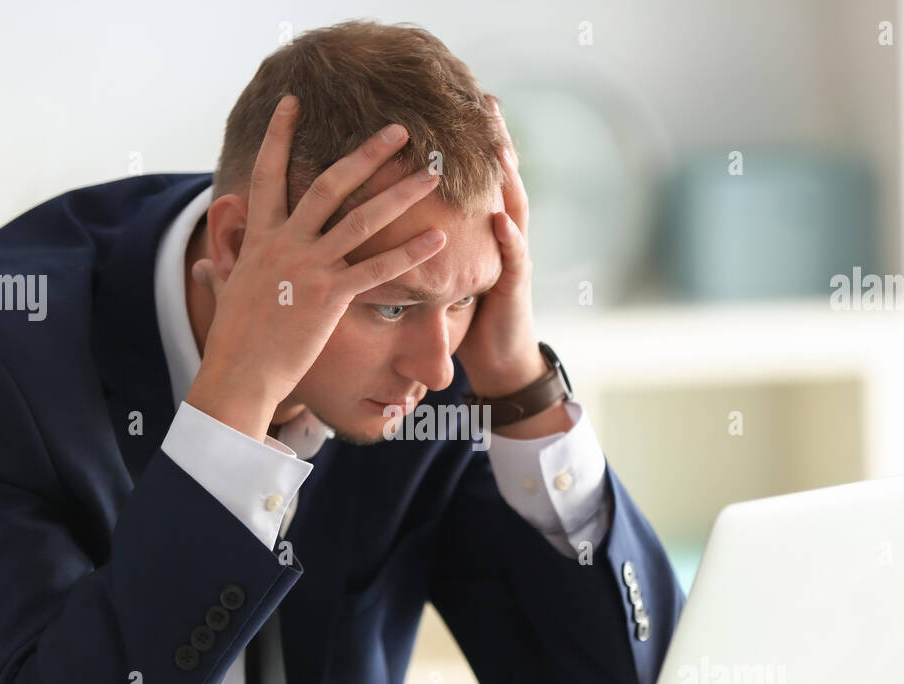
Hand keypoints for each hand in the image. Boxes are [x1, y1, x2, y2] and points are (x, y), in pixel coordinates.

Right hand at [187, 94, 447, 439]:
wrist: (239, 373)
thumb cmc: (233, 339)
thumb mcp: (227, 292)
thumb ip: (225, 269)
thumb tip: (205, 266)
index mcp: (258, 236)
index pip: (267, 172)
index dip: (278, 135)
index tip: (293, 101)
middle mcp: (285, 243)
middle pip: (329, 184)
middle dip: (366, 154)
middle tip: (398, 130)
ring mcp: (309, 268)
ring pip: (362, 219)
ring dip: (401, 194)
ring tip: (433, 174)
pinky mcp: (330, 297)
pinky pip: (379, 269)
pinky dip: (411, 253)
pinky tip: (439, 239)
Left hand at [454, 94, 544, 399]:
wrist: (497, 362)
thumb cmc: (464, 318)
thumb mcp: (442, 272)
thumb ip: (426, 241)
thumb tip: (388, 215)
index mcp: (481, 231)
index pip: (477, 177)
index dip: (469, 141)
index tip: (456, 101)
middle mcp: (502, 238)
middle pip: (502, 180)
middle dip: (498, 141)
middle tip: (489, 101)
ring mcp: (513, 261)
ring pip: (515, 211)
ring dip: (509, 179)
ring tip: (501, 147)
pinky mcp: (515, 290)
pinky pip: (514, 260)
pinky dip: (508, 240)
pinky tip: (500, 220)